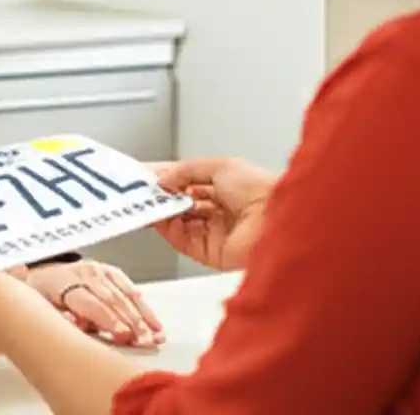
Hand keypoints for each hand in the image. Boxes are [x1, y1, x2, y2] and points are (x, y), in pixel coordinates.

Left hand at [24, 261, 163, 346]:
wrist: (38, 274)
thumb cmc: (40, 296)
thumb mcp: (40, 309)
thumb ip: (59, 319)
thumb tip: (75, 324)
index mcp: (64, 284)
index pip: (91, 304)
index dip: (109, 320)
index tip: (123, 335)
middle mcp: (84, 274)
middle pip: (112, 300)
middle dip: (132, 322)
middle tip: (144, 340)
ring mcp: (97, 270)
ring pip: (124, 294)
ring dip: (142, 316)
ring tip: (155, 334)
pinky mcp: (107, 270)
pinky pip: (127, 284)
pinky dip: (141, 302)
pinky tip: (151, 316)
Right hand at [150, 157, 277, 270]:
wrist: (276, 221)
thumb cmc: (261, 191)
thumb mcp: (219, 166)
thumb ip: (186, 170)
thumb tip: (164, 177)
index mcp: (229, 188)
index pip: (191, 183)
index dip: (170, 178)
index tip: (149, 176)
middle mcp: (223, 211)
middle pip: (183, 204)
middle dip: (163, 196)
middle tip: (143, 190)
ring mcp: (216, 233)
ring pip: (180, 223)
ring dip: (162, 212)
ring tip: (148, 202)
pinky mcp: (211, 253)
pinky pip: (182, 241)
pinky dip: (168, 230)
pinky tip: (161, 218)